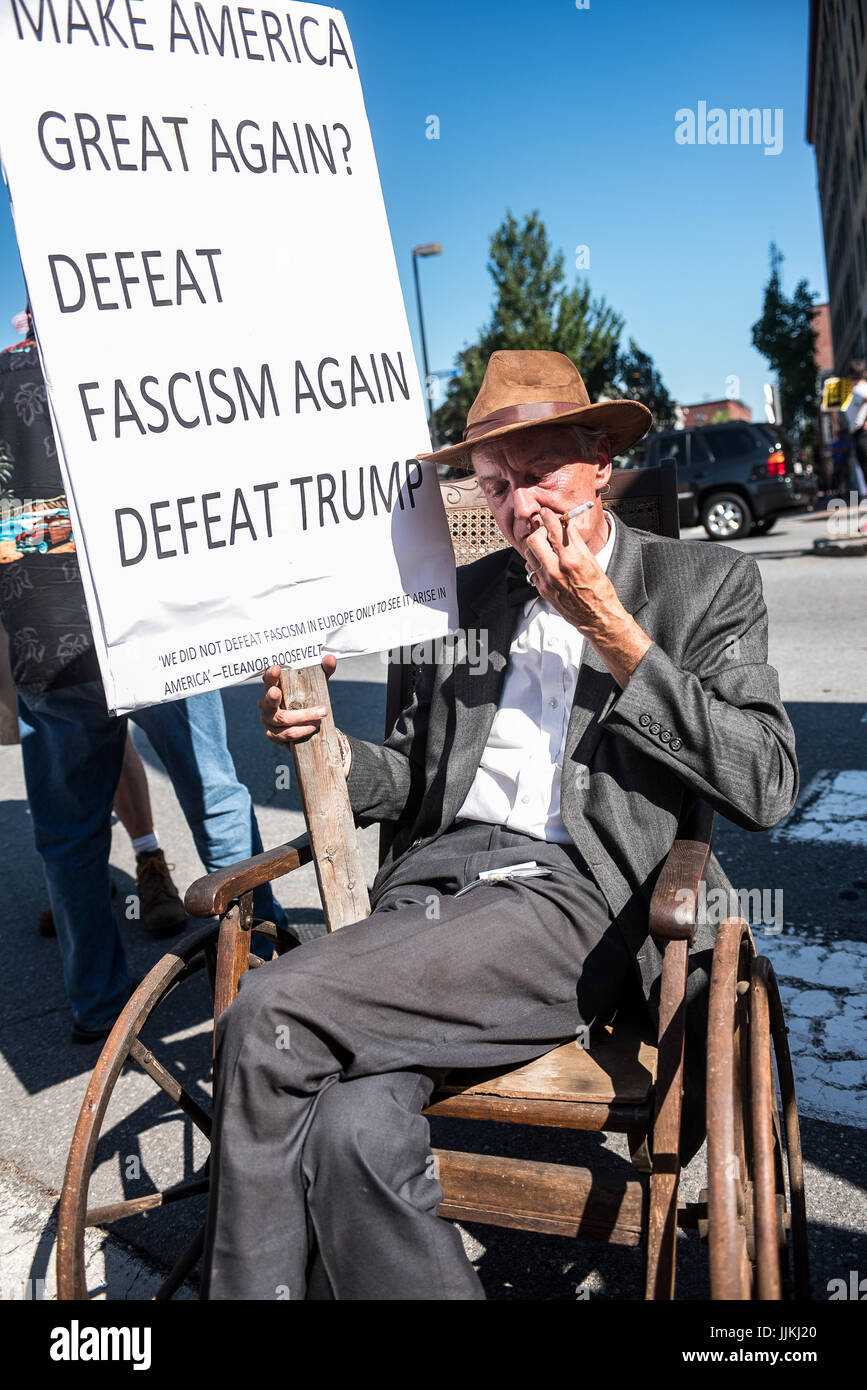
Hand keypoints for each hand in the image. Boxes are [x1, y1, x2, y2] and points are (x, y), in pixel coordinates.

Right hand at [258, 657, 336, 744]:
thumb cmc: (305, 698)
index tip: (276, 668)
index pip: (268, 679)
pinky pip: (287, 734)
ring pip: (283, 719)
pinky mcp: (272, 734)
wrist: (304, 725)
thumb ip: (323, 670)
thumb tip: (329, 658)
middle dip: (273, 696)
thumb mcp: (315, 683)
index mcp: (272, 687)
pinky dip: (302, 731)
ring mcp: (267, 720)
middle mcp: (265, 703)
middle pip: (268, 699)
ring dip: (303, 717)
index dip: (270, 675)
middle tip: (277, 692)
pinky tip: (313, 728)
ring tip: (320, 715)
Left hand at [524, 508, 651, 687]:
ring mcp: (546, 579)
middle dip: (540, 531)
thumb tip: (565, 525)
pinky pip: (531, 568)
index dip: (549, 516)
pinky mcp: (542, 588)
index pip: (554, 529)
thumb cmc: (599, 590)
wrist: (597, 617)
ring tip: (547, 546)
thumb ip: (575, 541)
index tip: (547, 512)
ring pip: (529, 552)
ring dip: (536, 545)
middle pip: (535, 539)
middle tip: (547, 530)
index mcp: (571, 558)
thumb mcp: (591, 560)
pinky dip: (536, 561)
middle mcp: (555, 568)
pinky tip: (545, 561)